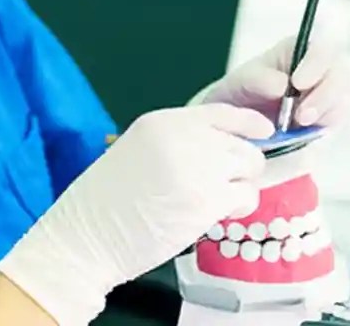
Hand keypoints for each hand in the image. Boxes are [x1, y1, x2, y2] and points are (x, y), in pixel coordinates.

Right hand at [0, 104, 273, 325]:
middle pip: (242, 143)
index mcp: (162, 123)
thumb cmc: (104, 203)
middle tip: (229, 183)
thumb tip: (216, 149)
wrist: (86, 238)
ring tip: (222, 201)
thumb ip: (174, 144)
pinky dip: (241, 207)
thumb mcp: (136, 153)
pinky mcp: (205, 202)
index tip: (263, 132)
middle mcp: (183, 138)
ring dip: (243, 185)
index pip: (222, 112)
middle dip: (243, 164)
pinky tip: (221, 215)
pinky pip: (246, 196)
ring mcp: (197, 169)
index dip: (248, 123)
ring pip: (250, 167)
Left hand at [199, 31, 349, 127]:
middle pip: (340, 74)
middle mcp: (320, 68)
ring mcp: (328, 92)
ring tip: (299, 126)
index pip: (321, 49)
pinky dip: (325, 125)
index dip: (315, 65)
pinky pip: (338, 118)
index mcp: (299, 49)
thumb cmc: (241, 92)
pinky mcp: (329, 116)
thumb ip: (258, 79)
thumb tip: (282, 86)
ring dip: (326, 113)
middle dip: (324, 96)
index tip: (298, 83)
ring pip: (344, 97)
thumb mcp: (241, 81)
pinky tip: (305, 131)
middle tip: (301, 117)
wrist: (239, 120)